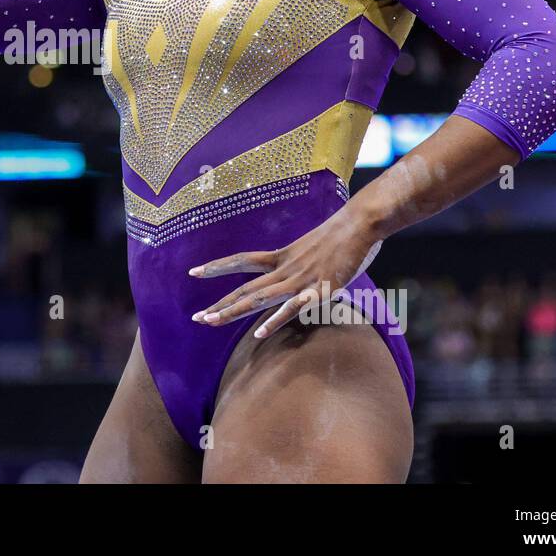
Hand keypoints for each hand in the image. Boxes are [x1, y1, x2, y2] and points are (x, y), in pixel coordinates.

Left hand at [187, 204, 383, 338]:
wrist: (362, 221)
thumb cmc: (344, 234)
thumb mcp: (314, 248)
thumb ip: (302, 262)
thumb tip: (296, 273)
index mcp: (283, 256)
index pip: (242, 260)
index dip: (218, 266)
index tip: (193, 272)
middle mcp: (286, 268)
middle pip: (246, 288)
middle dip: (221, 305)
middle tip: (196, 318)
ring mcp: (301, 279)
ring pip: (260, 298)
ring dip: (235, 311)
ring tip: (212, 322)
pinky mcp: (320, 289)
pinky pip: (293, 308)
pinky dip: (275, 320)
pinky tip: (260, 334)